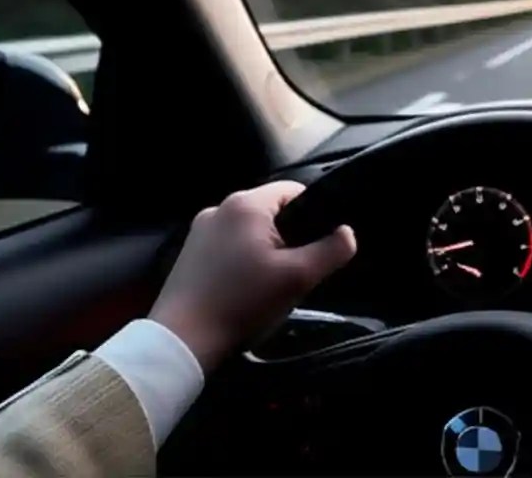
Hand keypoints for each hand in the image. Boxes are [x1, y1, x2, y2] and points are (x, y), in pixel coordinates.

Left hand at [150, 181, 356, 371]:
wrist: (184, 340)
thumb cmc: (243, 302)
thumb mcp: (299, 277)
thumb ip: (332, 250)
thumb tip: (347, 233)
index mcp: (245, 204)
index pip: (295, 191)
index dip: (315, 216)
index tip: (317, 248)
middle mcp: (219, 208)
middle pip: (272, 212)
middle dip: (289, 237)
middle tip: (295, 272)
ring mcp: (200, 230)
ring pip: (251, 230)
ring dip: (266, 250)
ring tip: (269, 284)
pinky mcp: (189, 252)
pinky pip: (230, 245)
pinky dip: (243, 260)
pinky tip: (244, 288)